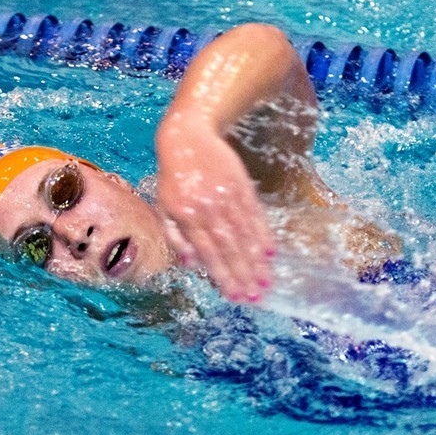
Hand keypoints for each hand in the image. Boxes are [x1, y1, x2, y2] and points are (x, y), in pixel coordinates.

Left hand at [156, 117, 274, 301]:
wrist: (188, 137)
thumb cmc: (173, 177)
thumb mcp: (164, 206)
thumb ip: (176, 237)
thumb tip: (191, 265)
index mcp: (187, 217)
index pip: (209, 253)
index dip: (223, 276)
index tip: (235, 296)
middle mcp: (208, 209)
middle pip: (229, 248)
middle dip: (244, 274)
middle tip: (256, 297)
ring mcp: (227, 197)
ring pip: (244, 234)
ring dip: (256, 260)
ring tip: (266, 281)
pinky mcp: (241, 186)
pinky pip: (254, 215)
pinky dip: (263, 234)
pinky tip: (271, 252)